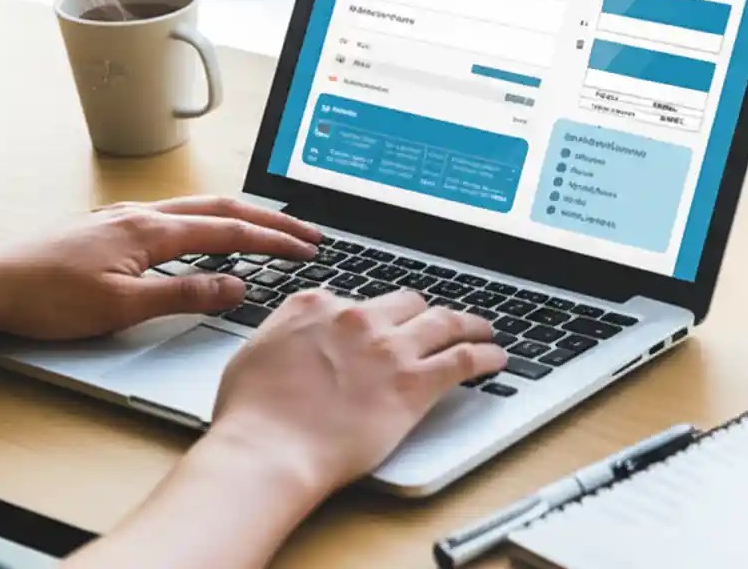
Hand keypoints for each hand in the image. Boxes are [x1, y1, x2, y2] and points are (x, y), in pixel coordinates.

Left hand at [0, 196, 319, 340]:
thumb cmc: (45, 298)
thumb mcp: (122, 307)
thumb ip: (184, 295)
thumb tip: (236, 286)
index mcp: (151, 231)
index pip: (229, 232)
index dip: (273, 241)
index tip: (308, 248)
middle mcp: (141, 215)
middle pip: (221, 209)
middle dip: (268, 220)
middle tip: (305, 233)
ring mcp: (124, 218)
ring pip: (198, 209)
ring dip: (240, 218)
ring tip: (270, 230)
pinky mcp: (111, 229)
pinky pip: (175, 217)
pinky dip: (208, 223)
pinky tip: (207, 238)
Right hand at [212, 289, 507, 490]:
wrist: (270, 449)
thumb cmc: (252, 414)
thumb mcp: (253, 352)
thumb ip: (283, 332)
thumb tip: (294, 333)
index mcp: (316, 306)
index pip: (358, 298)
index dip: (375, 315)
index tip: (383, 324)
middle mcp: (358, 318)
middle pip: (408, 303)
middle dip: (424, 313)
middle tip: (438, 323)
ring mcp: (390, 348)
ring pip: (444, 322)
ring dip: (468, 324)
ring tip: (482, 329)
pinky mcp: (415, 383)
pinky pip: (463, 359)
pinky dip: (484, 354)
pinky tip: (494, 357)